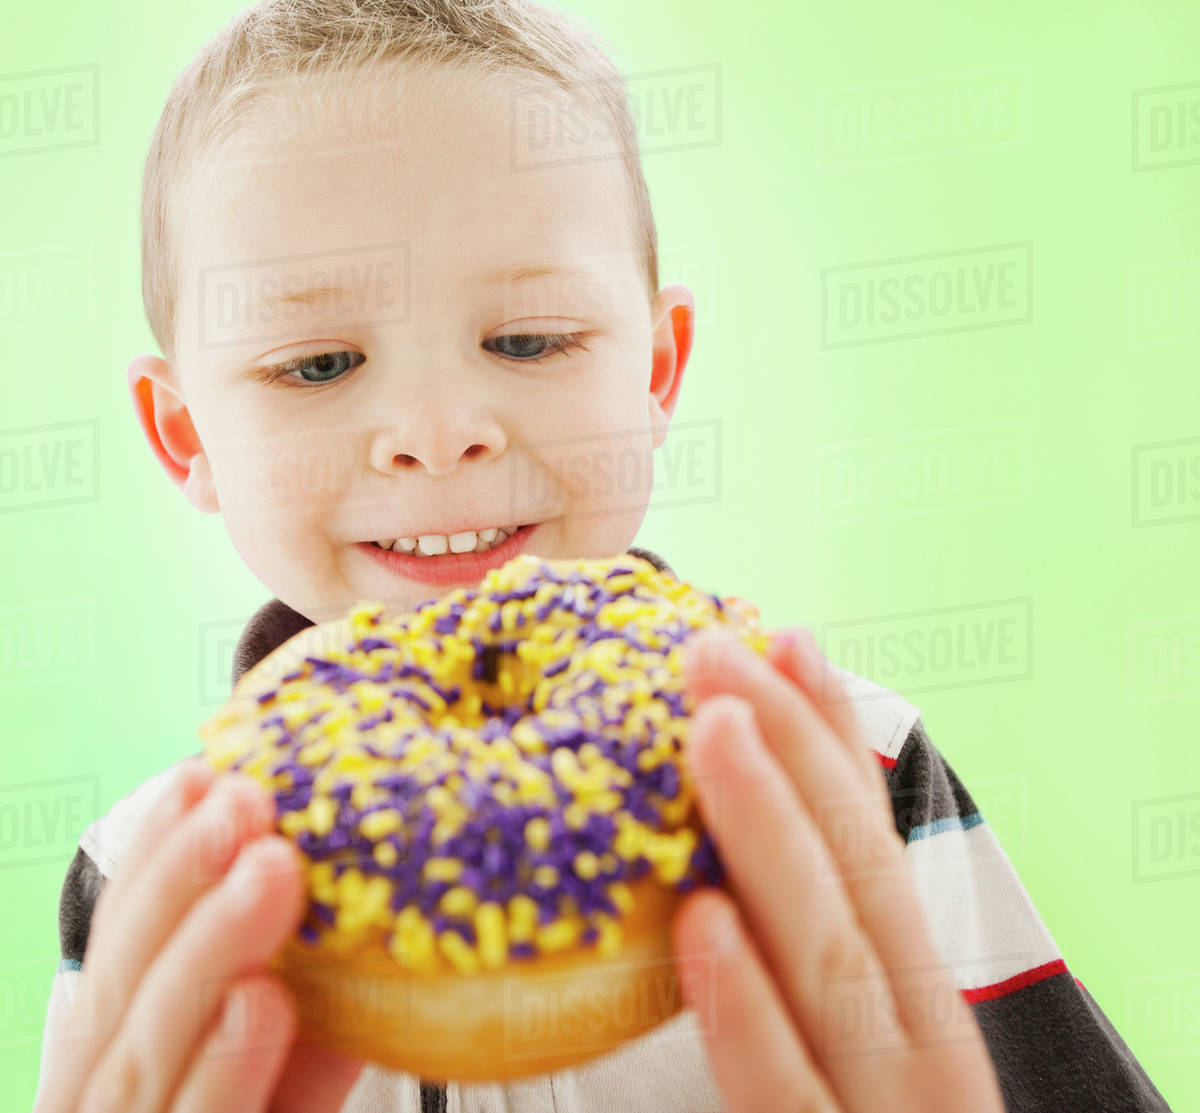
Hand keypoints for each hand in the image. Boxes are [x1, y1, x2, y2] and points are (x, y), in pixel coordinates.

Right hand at [36, 758, 363, 1112]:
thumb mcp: (269, 1096)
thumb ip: (304, 1031)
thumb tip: (362, 931)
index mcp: (124, 1072)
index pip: (123, 956)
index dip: (154, 864)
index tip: (197, 776)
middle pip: (126, 995)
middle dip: (181, 887)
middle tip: (244, 802)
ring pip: (141, 1060)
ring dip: (206, 952)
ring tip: (268, 871)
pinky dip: (226, 1072)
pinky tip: (263, 1006)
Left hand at [671, 627, 1005, 1112]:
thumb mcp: (850, 1031)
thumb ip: (817, 929)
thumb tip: (752, 814)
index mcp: (912, 1001)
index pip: (872, 848)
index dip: (829, 737)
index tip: (780, 636)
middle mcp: (919, 1047)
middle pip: (856, 881)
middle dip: (787, 754)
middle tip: (715, 650)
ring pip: (834, 963)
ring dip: (771, 837)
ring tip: (709, 731)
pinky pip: (793, 1100)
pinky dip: (749, 1012)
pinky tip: (699, 925)